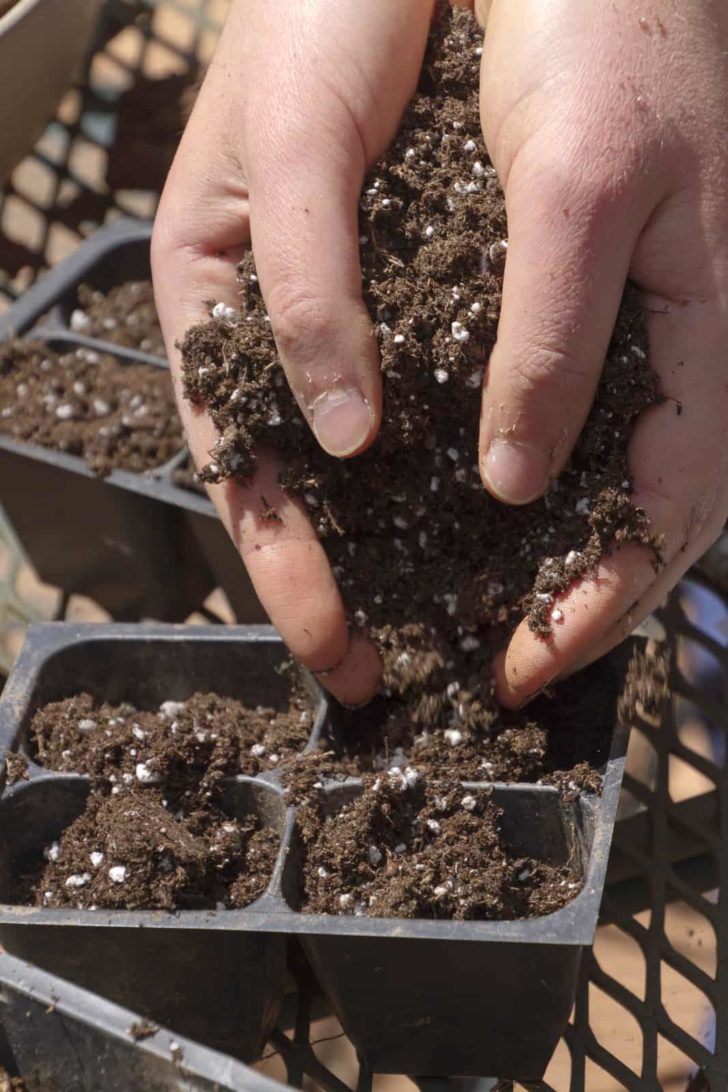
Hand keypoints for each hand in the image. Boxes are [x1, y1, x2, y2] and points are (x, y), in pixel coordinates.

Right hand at [152, 0, 433, 702]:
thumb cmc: (319, 16)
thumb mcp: (295, 148)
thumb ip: (307, 294)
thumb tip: (344, 439)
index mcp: (219, 308)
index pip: (243, 472)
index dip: (282, 568)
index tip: (328, 652)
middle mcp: (281, 331)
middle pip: (299, 487)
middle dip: (337, 583)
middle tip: (378, 676)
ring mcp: (349, 321)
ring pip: (361, 459)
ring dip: (393, 543)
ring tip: (434, 627)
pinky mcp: (420, 296)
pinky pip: (428, 399)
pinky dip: (448, 464)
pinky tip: (480, 518)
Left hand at [465, 0, 727, 704]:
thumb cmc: (612, 42)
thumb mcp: (579, 189)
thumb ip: (557, 338)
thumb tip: (516, 481)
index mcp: (704, 340)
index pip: (666, 517)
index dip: (601, 605)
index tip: (524, 669)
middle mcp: (682, 354)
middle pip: (644, 521)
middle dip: (579, 606)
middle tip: (499, 668)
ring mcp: (648, 337)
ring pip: (614, 483)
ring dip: (560, 562)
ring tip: (487, 614)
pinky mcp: (608, 310)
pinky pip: (583, 424)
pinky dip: (539, 488)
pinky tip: (486, 511)